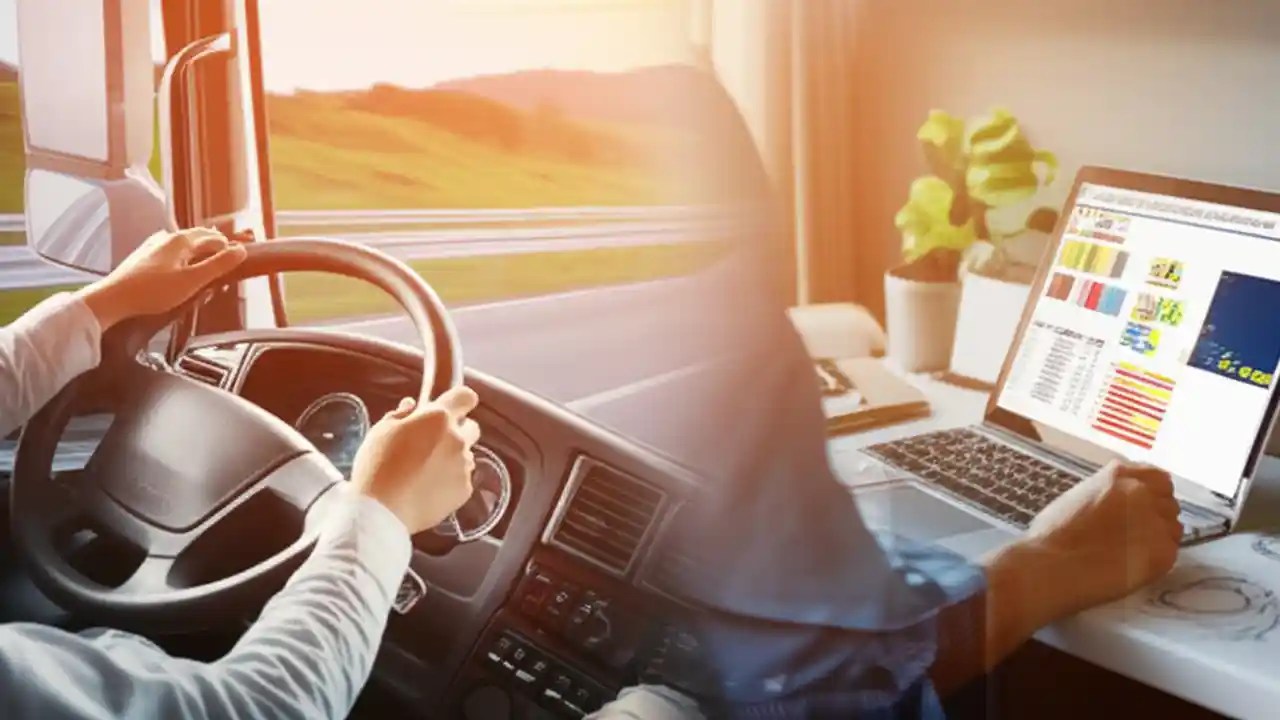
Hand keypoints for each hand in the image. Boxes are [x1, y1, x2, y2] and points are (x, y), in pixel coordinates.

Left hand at [75, 228, 246, 329]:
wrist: (113, 298)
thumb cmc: (154, 291)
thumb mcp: (192, 281)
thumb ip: (218, 265)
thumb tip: (241, 251)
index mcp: (182, 240)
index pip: (214, 238)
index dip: (229, 248)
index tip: (238, 262)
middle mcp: (167, 237)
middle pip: (199, 237)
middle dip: (215, 248)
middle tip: (227, 263)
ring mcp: (154, 245)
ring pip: (184, 244)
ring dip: (199, 252)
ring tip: (207, 267)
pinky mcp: (144, 256)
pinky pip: (172, 251)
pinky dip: (184, 257)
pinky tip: (182, 270)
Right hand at [349, 387, 480, 534]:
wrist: (382, 511)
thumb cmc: (377, 467)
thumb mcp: (381, 431)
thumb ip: (400, 414)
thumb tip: (411, 406)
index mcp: (438, 418)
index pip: (466, 397)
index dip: (459, 401)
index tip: (452, 407)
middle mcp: (457, 439)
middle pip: (471, 428)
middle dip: (456, 432)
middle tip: (432, 443)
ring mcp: (464, 466)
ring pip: (465, 455)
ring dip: (452, 458)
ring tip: (425, 471)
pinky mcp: (465, 490)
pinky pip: (462, 478)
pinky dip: (450, 481)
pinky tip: (428, 488)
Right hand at [1022, 460, 1180, 614]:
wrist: (1052, 566)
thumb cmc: (1050, 535)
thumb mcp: (1077, 496)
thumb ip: (1105, 492)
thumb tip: (1116, 501)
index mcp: (1118, 475)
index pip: (1157, 477)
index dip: (1153, 493)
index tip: (1143, 507)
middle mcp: (1142, 492)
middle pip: (1169, 501)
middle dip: (1157, 516)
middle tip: (1138, 534)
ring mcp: (1156, 521)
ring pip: (1173, 527)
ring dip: (1159, 537)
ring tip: (1133, 552)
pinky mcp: (1164, 551)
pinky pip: (1171, 551)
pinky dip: (1157, 558)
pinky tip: (1133, 565)